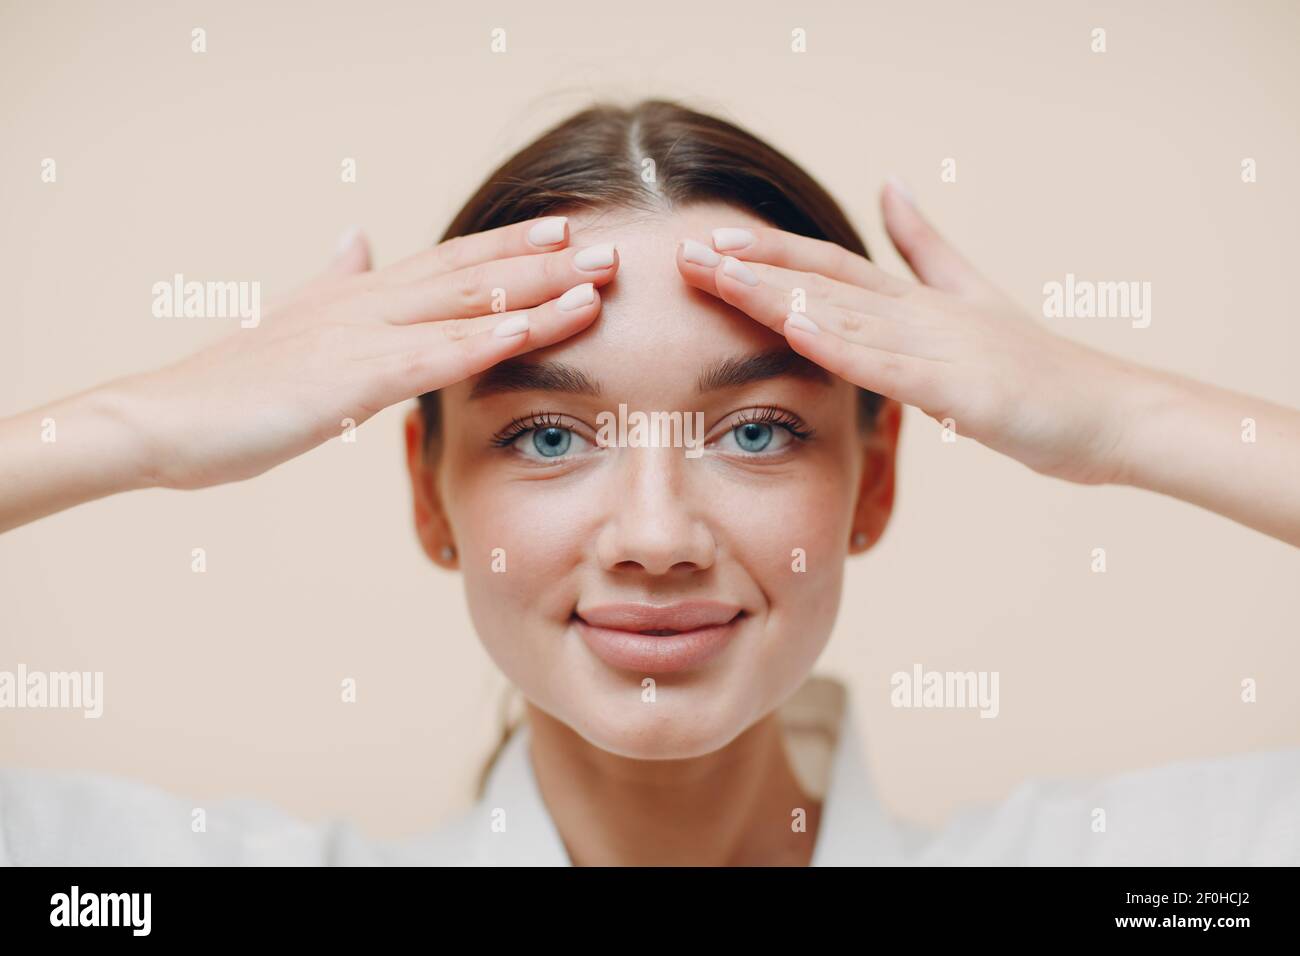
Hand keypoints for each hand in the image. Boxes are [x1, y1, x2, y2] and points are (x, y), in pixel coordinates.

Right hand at [110, 218, 617, 488]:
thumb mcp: (290, 324)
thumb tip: (356, 238)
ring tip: (596, 279)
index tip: (563, 231)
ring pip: (465, 306)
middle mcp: (367, 303)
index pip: (449, 263)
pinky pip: (431, 357)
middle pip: (471, 274)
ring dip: (536, 293)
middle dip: (544, 261)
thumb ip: (332, 282)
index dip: (509, 246)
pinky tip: (531, 330)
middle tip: (607, 247)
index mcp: (358, 295)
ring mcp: (358, 336)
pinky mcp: (347, 378)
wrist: (161, 420)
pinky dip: (485, 341)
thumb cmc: (228, 389)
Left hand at [675, 184, 1142, 485]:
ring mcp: (941, 347)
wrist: (1111, 415)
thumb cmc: (1041, 371)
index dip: (769, 253)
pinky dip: (841, 346)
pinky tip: (795, 327)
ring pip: (845, 315)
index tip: (711, 242)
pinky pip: (890, 366)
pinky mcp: (962, 389)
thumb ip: (927, 246)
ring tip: (720, 275)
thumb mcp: (976, 297)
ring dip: (777, 294)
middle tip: (685, 253)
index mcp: (918, 301)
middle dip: (751, 268)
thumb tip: (891, 185)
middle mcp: (921, 313)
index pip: (830, 268)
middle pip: (822, 283)